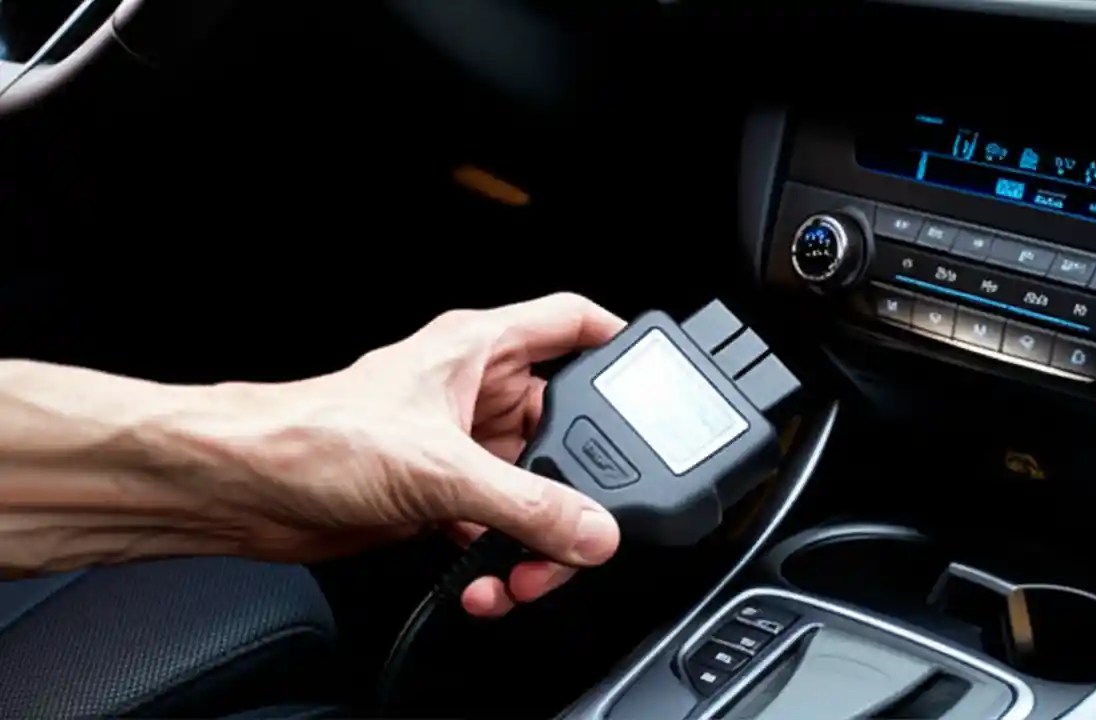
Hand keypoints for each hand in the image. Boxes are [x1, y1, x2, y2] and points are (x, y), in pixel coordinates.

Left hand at [213, 293, 625, 616]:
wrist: (247, 490)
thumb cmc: (315, 435)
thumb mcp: (439, 468)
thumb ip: (525, 505)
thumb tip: (592, 529)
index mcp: (480, 349)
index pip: (572, 323)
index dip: (619, 343)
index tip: (654, 383)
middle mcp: (475, 393)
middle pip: (564, 430)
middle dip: (578, 486)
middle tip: (584, 527)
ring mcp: (459, 446)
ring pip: (533, 489)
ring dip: (537, 538)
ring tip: (527, 571)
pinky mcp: (438, 496)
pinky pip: (497, 528)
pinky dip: (501, 560)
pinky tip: (487, 582)